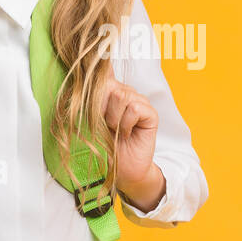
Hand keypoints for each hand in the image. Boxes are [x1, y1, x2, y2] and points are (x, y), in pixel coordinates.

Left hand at [101, 75, 162, 204]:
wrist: (119, 169)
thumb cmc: (103, 145)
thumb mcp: (90, 120)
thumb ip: (90, 98)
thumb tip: (91, 75)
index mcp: (110, 91)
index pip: (104, 71)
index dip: (97, 72)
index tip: (93, 84)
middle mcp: (126, 93)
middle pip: (109, 85)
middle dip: (101, 108)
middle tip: (104, 125)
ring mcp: (140, 101)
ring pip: (122, 95)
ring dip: (113, 118)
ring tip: (115, 131)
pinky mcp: (151, 113)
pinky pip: (134, 108)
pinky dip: (126, 123)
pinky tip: (126, 134)